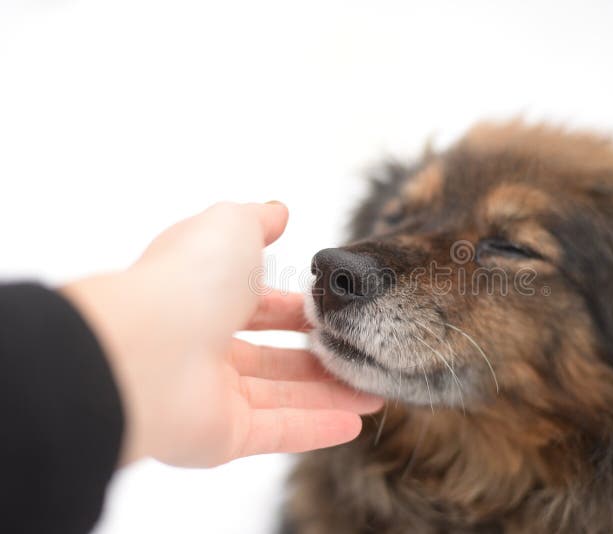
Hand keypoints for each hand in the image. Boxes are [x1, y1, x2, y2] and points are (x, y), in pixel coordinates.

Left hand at [63, 202, 381, 466]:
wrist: (146, 349)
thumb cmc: (190, 279)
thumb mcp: (231, 227)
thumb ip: (259, 221)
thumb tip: (278, 211)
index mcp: (204, 298)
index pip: (259, 308)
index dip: (298, 312)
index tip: (337, 314)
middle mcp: (206, 348)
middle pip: (274, 358)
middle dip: (321, 359)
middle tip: (362, 357)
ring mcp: (213, 396)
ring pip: (283, 397)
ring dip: (330, 396)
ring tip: (376, 396)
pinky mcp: (222, 437)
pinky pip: (278, 432)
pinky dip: (317, 429)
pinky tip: (355, 423)